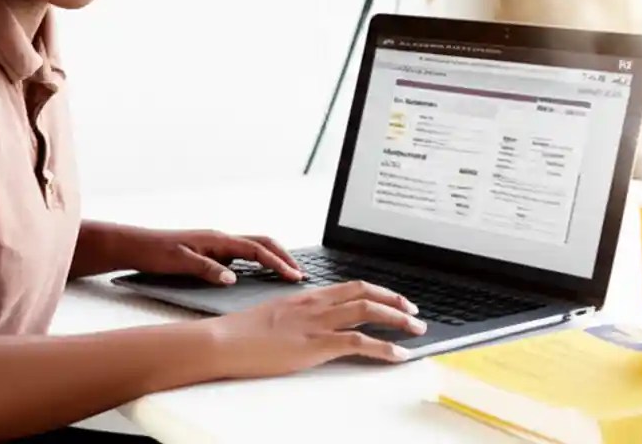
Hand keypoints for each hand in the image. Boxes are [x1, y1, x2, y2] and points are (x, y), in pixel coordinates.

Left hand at [126, 228, 305, 284]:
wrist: (135, 245)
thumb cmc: (154, 252)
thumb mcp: (180, 262)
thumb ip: (207, 269)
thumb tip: (233, 278)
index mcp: (217, 239)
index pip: (257, 249)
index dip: (278, 263)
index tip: (294, 276)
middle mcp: (220, 240)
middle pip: (262, 243)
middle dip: (284, 256)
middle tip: (301, 274)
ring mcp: (217, 245)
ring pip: (254, 248)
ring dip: (273, 258)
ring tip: (289, 274)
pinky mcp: (211, 253)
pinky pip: (242, 256)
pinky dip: (259, 263)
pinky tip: (261, 275)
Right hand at [206, 280, 425, 377]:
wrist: (225, 340)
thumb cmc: (243, 332)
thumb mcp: (276, 315)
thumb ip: (299, 315)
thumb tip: (312, 323)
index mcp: (308, 296)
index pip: (352, 286)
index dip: (379, 291)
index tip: (395, 299)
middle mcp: (317, 304)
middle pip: (366, 294)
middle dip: (396, 301)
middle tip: (414, 311)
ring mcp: (317, 323)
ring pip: (369, 313)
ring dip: (399, 321)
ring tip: (417, 329)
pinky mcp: (316, 345)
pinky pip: (359, 343)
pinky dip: (384, 349)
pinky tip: (397, 355)